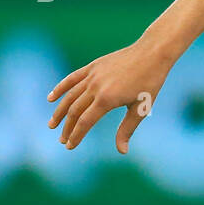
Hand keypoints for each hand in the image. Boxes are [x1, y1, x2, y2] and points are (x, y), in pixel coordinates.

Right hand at [47, 40, 171, 152]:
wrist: (152, 53)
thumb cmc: (150, 82)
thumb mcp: (141, 109)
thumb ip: (127, 129)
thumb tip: (122, 151)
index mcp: (107, 99)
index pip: (85, 122)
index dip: (76, 136)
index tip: (69, 146)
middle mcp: (95, 87)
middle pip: (75, 111)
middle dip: (67, 128)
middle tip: (62, 140)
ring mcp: (92, 75)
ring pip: (70, 96)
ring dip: (59, 112)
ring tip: (52, 125)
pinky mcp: (93, 66)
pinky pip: (72, 78)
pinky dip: (60, 88)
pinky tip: (51, 98)